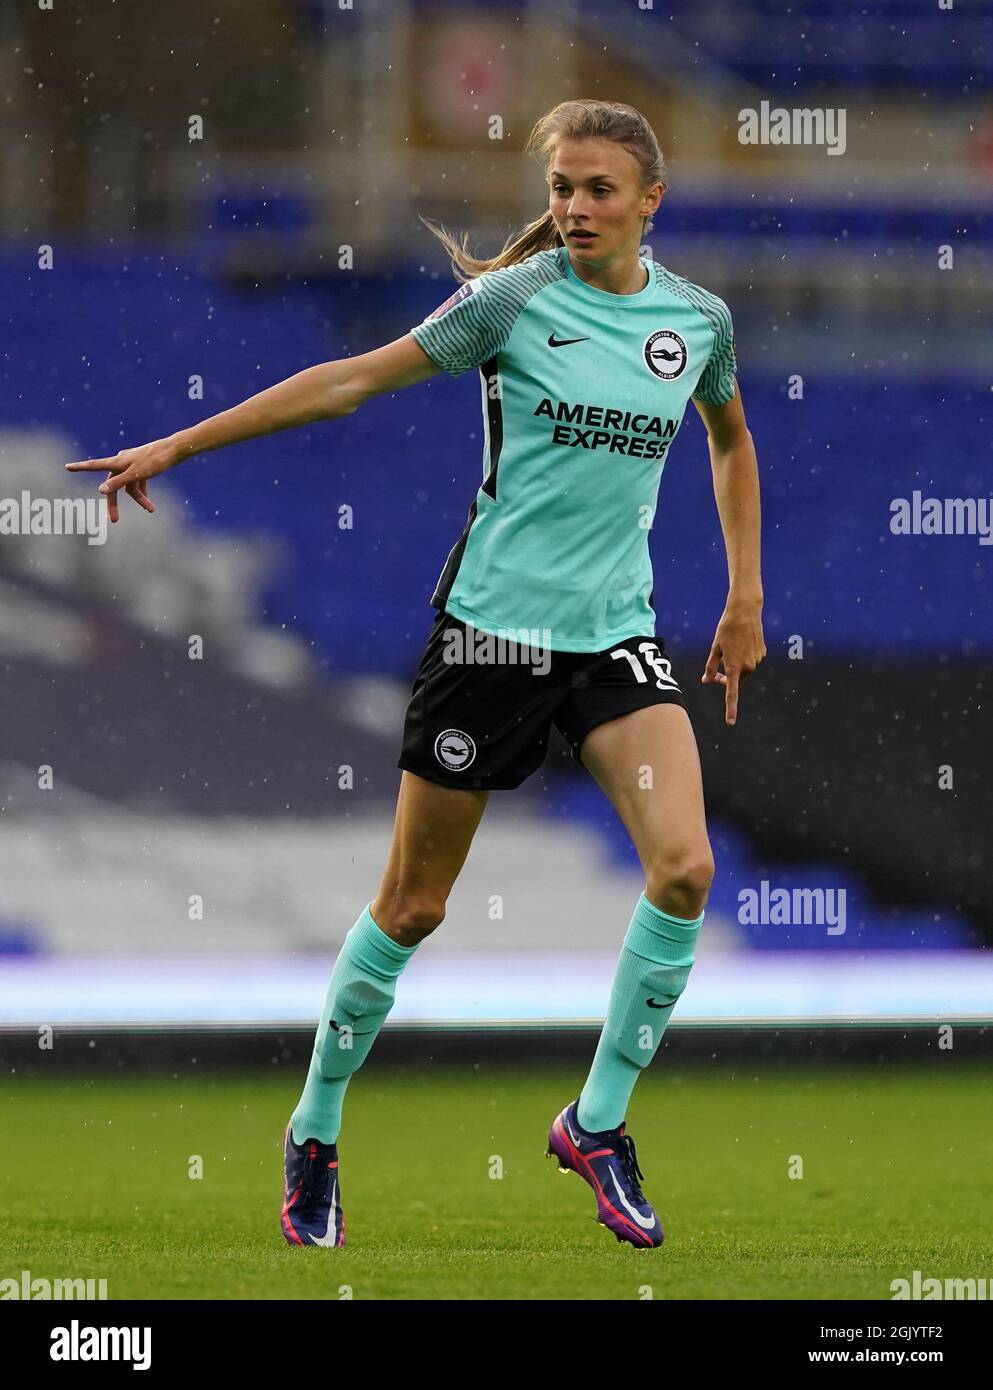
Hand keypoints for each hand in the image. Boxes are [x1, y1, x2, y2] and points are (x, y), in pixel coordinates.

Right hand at [65, 436, 181, 523]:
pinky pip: (139, 482)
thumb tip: (100, 490)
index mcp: (117, 462)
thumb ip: (118, 483)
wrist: (174, 451)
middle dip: (115, 502)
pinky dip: (143, 492)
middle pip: (114, 485)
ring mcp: (133, 465)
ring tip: (151, 509)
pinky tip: (150, 505)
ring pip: (130, 486)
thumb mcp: (135, 474)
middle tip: (114, 520)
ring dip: (138, 498)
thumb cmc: (154, 461)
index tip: (67, 467)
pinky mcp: (143, 467)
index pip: (95, 465)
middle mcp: (122, 462)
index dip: (80, 468)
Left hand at [701, 596, 765, 725]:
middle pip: (736, 680)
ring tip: (729, 649)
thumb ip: (711, 667)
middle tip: (714, 673)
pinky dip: (744, 657)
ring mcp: (758, 660)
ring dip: (735, 667)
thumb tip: (706, 681)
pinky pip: (751, 661)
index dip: (730, 708)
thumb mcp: (715, 647)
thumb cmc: (726, 628)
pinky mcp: (763, 654)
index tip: (731, 722)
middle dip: (725, 679)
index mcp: (734, 667)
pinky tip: (740, 643)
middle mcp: (748, 666)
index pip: (732, 692)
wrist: (746, 611)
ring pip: (744, 671)